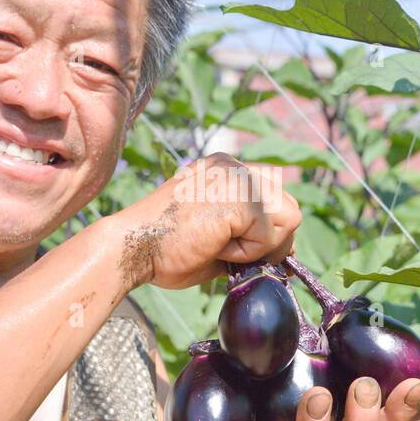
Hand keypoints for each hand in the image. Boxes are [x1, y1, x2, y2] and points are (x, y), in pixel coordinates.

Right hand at [112, 153, 300, 290]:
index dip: (267, 232)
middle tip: (232, 254)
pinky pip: (270, 234)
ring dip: (261, 245)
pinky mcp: (240, 198)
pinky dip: (249, 252)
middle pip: (288, 206)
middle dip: (271, 240)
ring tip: (221, 247)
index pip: (273, 199)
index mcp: (225, 170)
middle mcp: (234, 166)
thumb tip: (286, 250)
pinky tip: (215, 247)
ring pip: (288, 218)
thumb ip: (248, 234)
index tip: (240, 250)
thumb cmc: (164, 249)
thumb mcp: (215, 234)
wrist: (131, 247)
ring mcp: (238, 178)